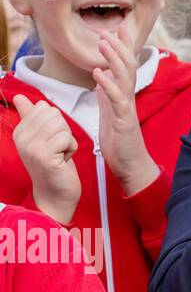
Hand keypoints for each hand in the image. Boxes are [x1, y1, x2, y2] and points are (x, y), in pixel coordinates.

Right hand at [11, 95, 80, 224]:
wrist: (54, 194)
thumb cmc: (52, 165)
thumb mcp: (39, 138)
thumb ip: (29, 116)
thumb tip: (19, 97)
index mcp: (19, 130)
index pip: (44, 107)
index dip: (55, 123)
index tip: (49, 140)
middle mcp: (21, 137)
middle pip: (54, 114)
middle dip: (63, 130)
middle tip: (56, 149)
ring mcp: (31, 147)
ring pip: (62, 125)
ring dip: (68, 140)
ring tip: (59, 154)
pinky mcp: (44, 155)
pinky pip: (67, 138)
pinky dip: (71, 149)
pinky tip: (62, 160)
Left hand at [92, 29, 158, 195]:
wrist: (130, 165)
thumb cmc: (120, 142)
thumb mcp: (110, 113)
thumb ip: (107, 94)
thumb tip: (102, 78)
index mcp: (123, 95)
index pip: (124, 66)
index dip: (121, 47)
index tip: (115, 29)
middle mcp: (128, 98)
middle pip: (127, 66)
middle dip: (117, 47)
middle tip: (107, 29)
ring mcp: (127, 108)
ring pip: (124, 77)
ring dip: (113, 59)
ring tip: (103, 43)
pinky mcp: (124, 120)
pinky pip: (116, 99)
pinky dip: (107, 84)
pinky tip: (98, 73)